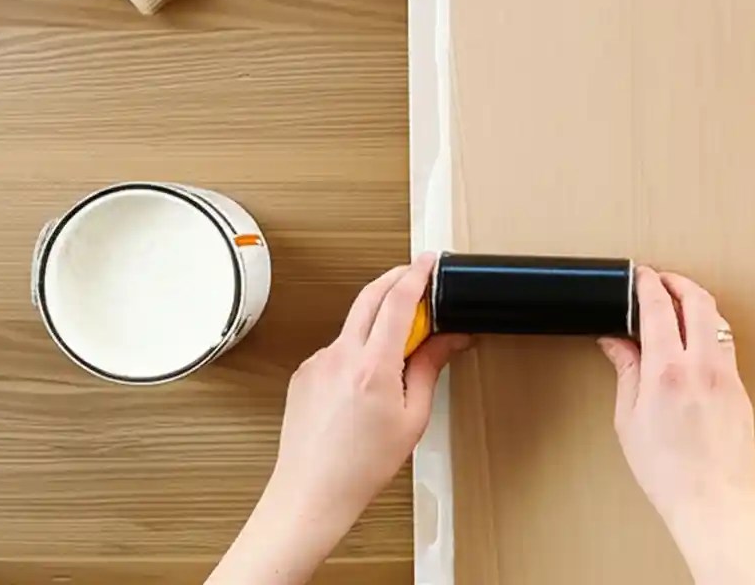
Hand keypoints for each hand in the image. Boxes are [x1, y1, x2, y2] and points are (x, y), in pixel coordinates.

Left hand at [207, 253, 463, 584]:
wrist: (312, 493)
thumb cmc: (362, 466)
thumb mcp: (413, 418)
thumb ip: (430, 369)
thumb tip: (450, 339)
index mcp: (372, 367)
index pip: (397, 302)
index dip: (417, 275)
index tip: (429, 262)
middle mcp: (340, 356)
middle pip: (369, 297)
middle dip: (395, 278)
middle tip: (416, 276)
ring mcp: (317, 363)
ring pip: (353, 325)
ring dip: (377, 321)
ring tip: (400, 351)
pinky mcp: (304, 373)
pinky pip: (338, 348)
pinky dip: (358, 349)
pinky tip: (368, 382)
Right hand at [599, 267, 754, 584]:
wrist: (712, 503)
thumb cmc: (668, 472)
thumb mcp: (630, 420)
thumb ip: (627, 371)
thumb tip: (616, 342)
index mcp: (669, 372)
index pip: (660, 308)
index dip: (649, 284)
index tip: (641, 276)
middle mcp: (703, 366)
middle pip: (699, 300)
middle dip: (679, 282)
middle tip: (661, 281)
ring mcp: (727, 376)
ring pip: (718, 320)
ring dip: (698, 305)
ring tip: (678, 309)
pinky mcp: (741, 390)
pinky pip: (726, 347)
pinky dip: (709, 333)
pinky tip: (695, 344)